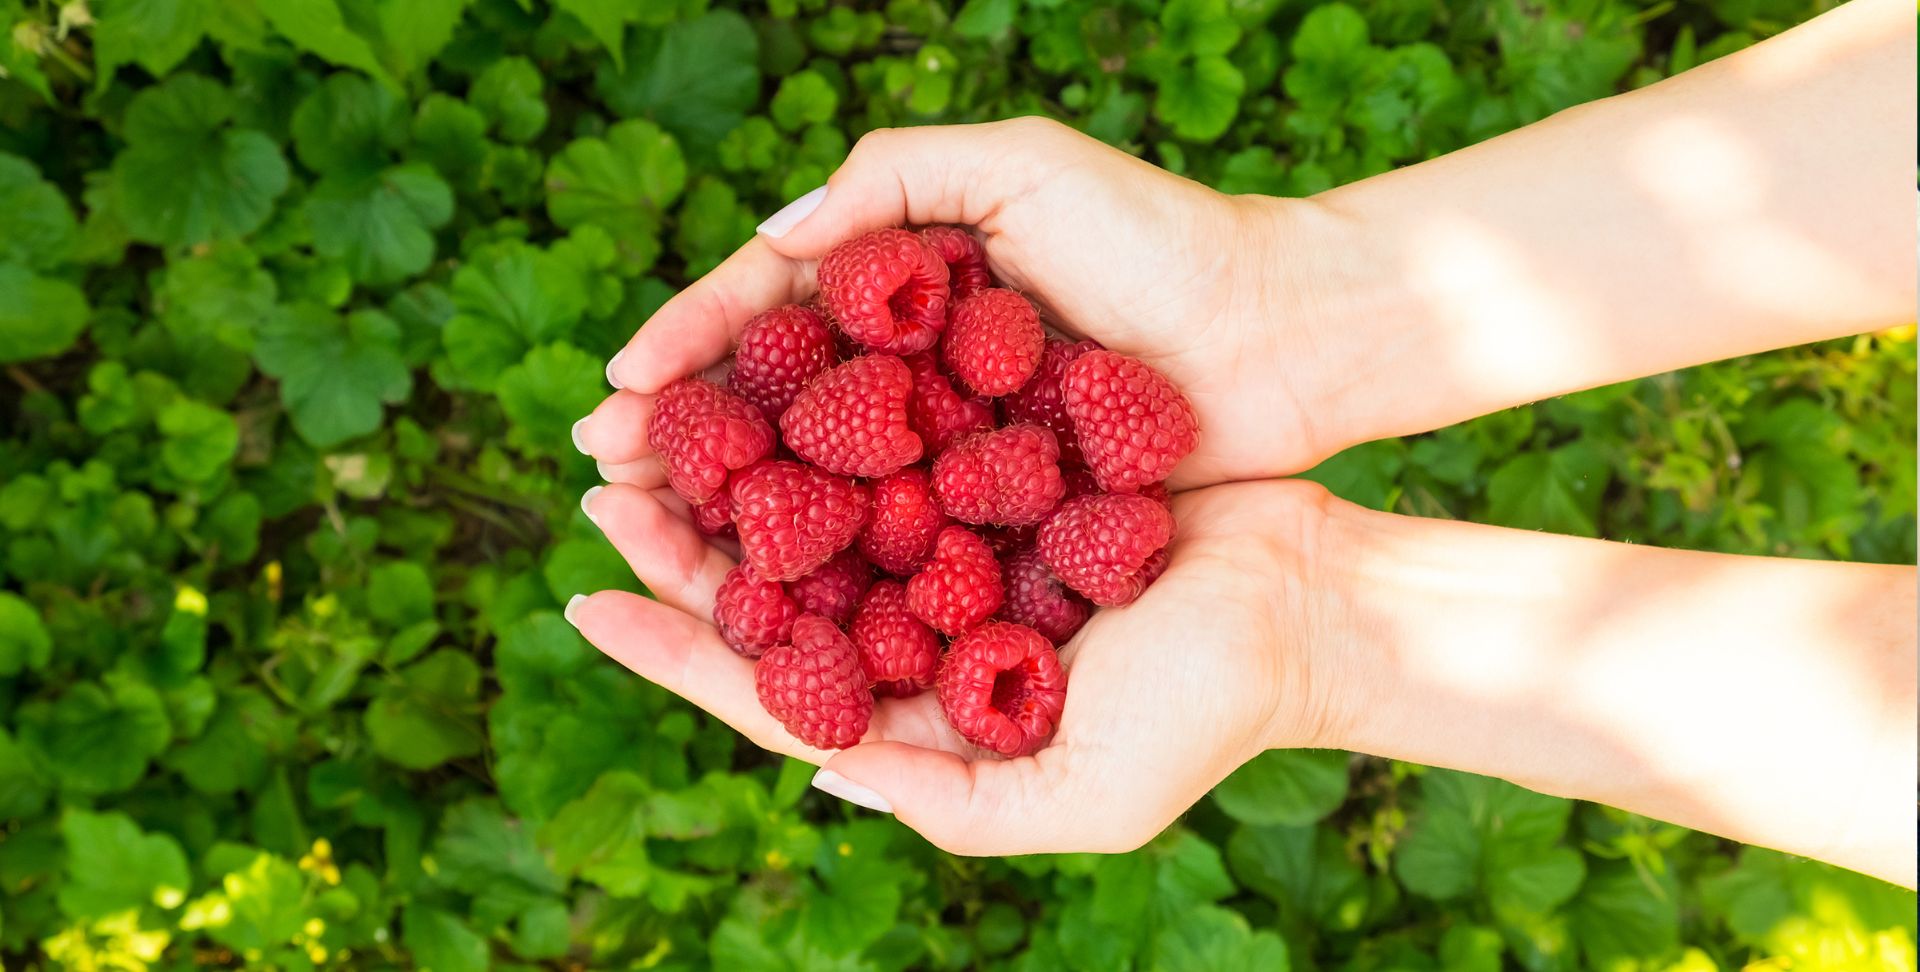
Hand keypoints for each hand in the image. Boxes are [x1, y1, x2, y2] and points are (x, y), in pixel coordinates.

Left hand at [566, 478, 1345, 855]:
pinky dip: (835, 406)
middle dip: (682, 536)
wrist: (1307, 601)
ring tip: (656, 416)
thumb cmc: (1206, 712)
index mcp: (921, 714)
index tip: (589, 598)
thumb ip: (946, 802)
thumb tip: (816, 774)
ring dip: (739, 462)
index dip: (676, 647)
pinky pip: (899, 438)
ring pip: (821, 503)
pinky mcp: (996, 471)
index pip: (772, 688)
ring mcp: (956, 544)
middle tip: (598, 477)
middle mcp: (921, 628)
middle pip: (776, 586)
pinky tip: (777, 363)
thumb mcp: (1081, 797)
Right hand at [576, 117, 1351, 490]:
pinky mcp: (994, 512)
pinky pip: (892, 538)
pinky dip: (827, 563)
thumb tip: (765, 244)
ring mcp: (949, 444)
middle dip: (683, 437)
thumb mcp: (1023, 168)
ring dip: (730, 510)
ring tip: (652, 536)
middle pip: (770, 405)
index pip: (767, 308)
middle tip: (603, 476)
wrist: (1284, 339)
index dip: (688, 345)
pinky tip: (765, 590)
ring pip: (814, 481)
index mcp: (903, 278)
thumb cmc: (1164, 240)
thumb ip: (893, 181)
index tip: (616, 385)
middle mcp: (912, 365)